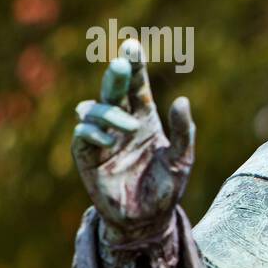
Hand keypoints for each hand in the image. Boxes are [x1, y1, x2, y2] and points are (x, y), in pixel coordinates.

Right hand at [72, 39, 194, 241]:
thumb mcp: (182, 159)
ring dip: (109, 112)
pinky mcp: (88, 159)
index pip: (137, 88)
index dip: (134, 66)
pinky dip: (93, 133)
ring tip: (129, 126)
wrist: (148, 221)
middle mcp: (121, 125)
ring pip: (94, 111)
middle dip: (116, 76)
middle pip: (113, 92)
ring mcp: (103, 140)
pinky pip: (83, 137)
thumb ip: (184, 131)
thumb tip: (181, 100)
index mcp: (144, 120)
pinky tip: (110, 140)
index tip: (132, 46)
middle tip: (120, 64)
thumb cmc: (167, 188)